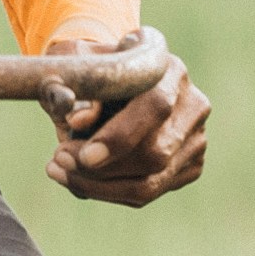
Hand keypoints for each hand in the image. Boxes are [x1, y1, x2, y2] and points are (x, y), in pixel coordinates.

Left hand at [39, 23, 207, 206]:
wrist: (119, 81)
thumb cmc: (94, 69)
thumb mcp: (78, 64)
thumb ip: (75, 83)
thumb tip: (77, 119)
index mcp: (168, 68)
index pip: (155, 106)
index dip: (120, 136)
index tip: (83, 156)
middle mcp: (193, 103)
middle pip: (156, 153)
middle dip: (102, 168)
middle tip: (58, 160)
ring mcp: (196, 138)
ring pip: (152, 182)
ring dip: (100, 186)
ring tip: (60, 172)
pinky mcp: (190, 165)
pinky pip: (149, 192)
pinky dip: (110, 192)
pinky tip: (80, 179)